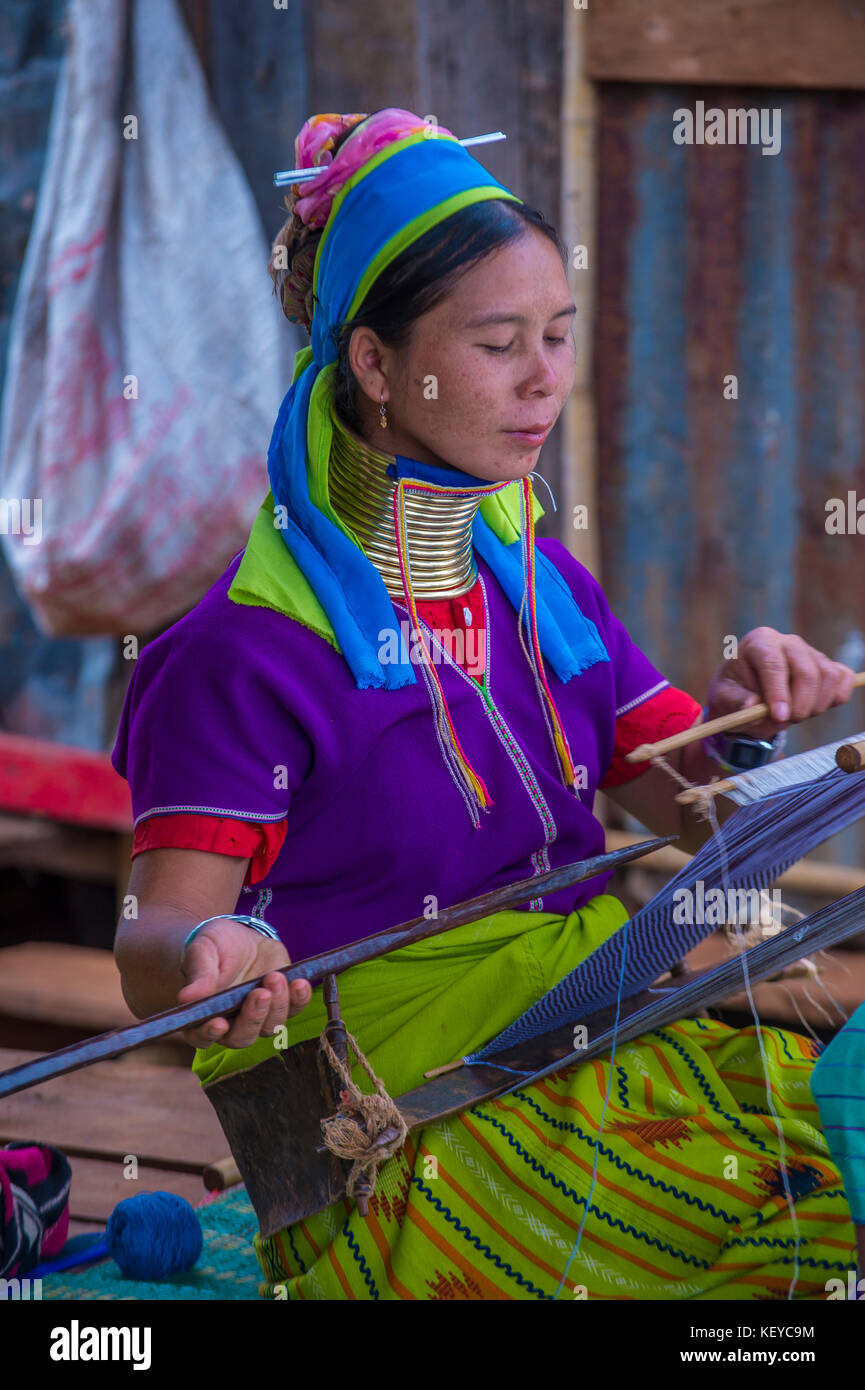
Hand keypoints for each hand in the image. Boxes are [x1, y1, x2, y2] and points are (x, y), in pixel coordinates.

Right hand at [176, 919, 311, 1049]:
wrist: (238, 937)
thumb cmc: (213, 946)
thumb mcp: (203, 951)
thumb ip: (199, 973)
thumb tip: (187, 998)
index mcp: (203, 1016)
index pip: (201, 1036)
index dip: (209, 1033)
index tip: (219, 1023)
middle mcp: (231, 1024)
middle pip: (242, 1036)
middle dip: (253, 1017)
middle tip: (259, 993)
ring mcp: (259, 1016)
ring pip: (270, 1026)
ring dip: (277, 1005)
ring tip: (275, 978)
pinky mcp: (282, 1002)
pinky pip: (294, 1009)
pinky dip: (299, 999)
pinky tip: (299, 983)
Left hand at [705, 628, 856, 740]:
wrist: (748, 694)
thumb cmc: (735, 692)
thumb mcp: (724, 698)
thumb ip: (736, 702)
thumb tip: (752, 706)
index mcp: (760, 642)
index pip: (773, 663)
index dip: (778, 692)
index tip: (779, 716)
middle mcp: (789, 642)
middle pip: (806, 671)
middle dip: (800, 704)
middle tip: (785, 722)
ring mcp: (812, 652)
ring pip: (828, 677)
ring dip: (815, 705)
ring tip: (794, 715)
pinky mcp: (829, 665)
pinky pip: (843, 680)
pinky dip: (834, 699)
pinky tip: (813, 708)